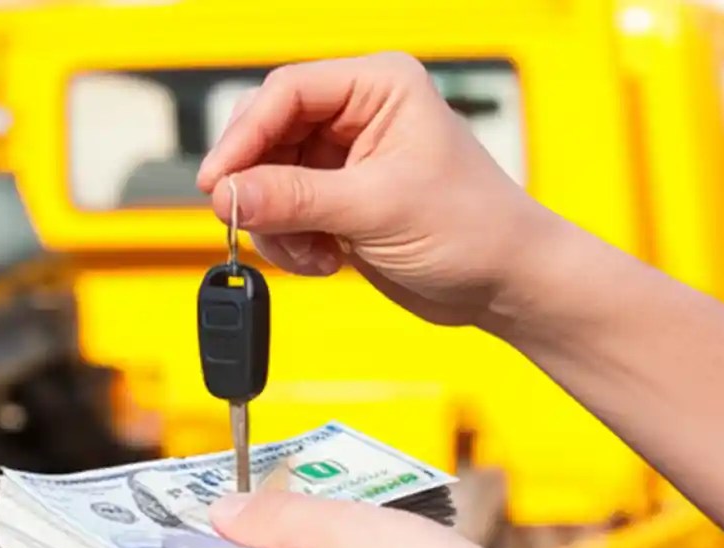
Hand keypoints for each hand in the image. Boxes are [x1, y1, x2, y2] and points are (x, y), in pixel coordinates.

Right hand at [196, 53, 570, 326]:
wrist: (504, 284)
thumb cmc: (475, 228)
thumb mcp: (378, 209)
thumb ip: (297, 199)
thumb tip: (230, 194)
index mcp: (379, 86)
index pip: (287, 92)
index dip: (244, 136)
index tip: (218, 181)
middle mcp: (358, 114)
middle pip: (268, 134)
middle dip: (257, 184)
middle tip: (245, 221)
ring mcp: (345, 159)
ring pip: (269, 179)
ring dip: (275, 223)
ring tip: (310, 253)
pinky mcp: (338, 200)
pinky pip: (283, 212)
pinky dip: (290, 242)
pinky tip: (324, 260)